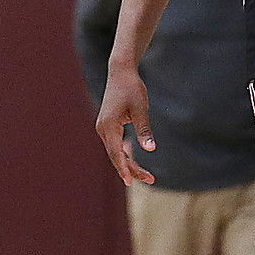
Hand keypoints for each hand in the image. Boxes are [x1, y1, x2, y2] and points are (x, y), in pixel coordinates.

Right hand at [95, 65, 156, 186]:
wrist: (121, 73)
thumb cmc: (131, 89)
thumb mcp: (141, 109)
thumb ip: (144, 130)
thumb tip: (150, 149)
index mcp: (108, 126)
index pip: (115, 153)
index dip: (123, 168)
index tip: (130, 181)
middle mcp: (103, 129)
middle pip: (116, 156)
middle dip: (132, 169)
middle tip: (151, 180)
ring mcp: (104, 128)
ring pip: (116, 152)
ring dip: (130, 163)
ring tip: (148, 176)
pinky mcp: (109, 127)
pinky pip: (116, 146)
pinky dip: (126, 155)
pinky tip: (136, 163)